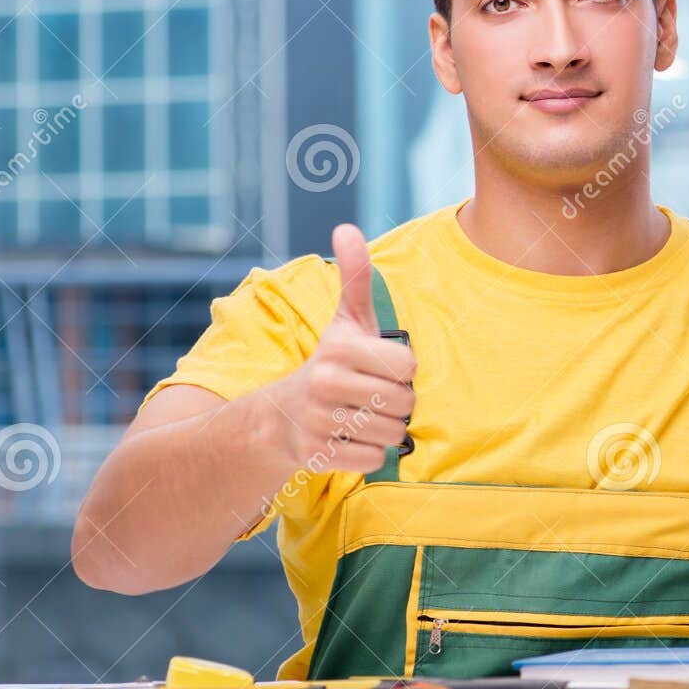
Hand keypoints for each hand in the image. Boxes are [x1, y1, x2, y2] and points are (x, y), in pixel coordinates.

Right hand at [272, 224, 416, 473]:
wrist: (281, 416)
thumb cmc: (332, 362)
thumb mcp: (346, 320)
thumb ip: (357, 277)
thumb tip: (346, 228)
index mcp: (339, 349)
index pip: (407, 365)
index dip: (402, 369)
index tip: (382, 367)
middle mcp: (324, 383)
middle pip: (404, 402)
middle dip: (398, 402)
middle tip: (374, 396)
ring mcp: (318, 421)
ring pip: (391, 434)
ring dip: (385, 429)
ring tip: (363, 416)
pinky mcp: (316, 455)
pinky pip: (372, 460)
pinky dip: (369, 453)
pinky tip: (349, 438)